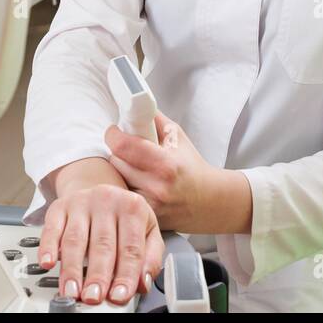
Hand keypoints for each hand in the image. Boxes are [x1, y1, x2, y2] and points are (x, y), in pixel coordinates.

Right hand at [37, 184, 163, 306]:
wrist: (97, 188)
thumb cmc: (123, 217)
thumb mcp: (147, 231)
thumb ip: (150, 259)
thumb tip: (143, 284)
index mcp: (133, 208)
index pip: (131, 248)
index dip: (125, 275)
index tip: (119, 296)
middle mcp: (107, 201)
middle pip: (102, 245)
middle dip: (97, 275)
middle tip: (94, 297)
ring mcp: (81, 202)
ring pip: (75, 240)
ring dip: (72, 269)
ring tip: (72, 291)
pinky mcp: (59, 206)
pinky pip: (51, 229)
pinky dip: (48, 247)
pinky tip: (48, 263)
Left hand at [105, 112, 222, 231]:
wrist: (209, 200)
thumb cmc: (191, 167)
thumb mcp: (177, 136)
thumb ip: (154, 119)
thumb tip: (132, 104)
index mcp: (166, 164)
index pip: (123, 146)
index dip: (114, 135)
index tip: (114, 132)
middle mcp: (156, 187)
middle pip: (115, 163)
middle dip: (117, 154)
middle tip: (126, 152)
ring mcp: (150, 206)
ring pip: (115, 182)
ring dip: (119, 174)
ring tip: (132, 171)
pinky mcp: (146, 219)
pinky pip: (123, 199)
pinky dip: (125, 191)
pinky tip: (136, 187)